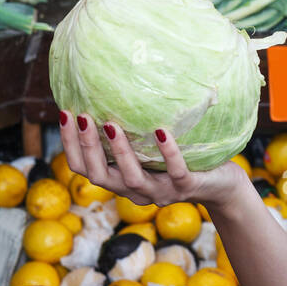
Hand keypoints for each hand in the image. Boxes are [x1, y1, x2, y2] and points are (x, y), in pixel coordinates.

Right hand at [58, 111, 248, 210]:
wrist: (222, 185)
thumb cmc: (183, 160)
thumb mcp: (151, 150)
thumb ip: (132, 135)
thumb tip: (110, 93)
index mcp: (123, 182)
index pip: (85, 169)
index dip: (70, 146)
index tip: (64, 115)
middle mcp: (138, 192)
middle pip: (99, 176)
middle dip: (87, 147)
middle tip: (79, 116)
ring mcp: (162, 192)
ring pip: (132, 178)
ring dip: (119, 151)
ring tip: (110, 125)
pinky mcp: (187, 187)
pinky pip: (175, 170)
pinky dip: (166, 151)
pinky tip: (160, 130)